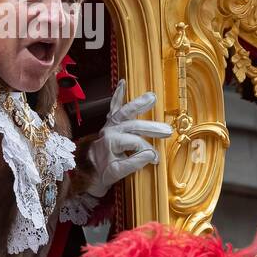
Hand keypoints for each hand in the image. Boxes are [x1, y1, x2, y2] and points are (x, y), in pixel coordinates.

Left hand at [81, 80, 171, 197]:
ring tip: (152, 97)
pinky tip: (122, 83)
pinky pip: (113, 107)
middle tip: (167, 131)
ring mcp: (108, 125)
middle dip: (151, 128)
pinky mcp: (109, 123)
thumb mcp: (118, 173)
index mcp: (110, 142)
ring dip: (139, 104)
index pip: (135, 142)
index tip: (156, 159)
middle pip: (133, 125)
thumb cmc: (104, 173)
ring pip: (124, 111)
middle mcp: (109, 130)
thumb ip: (135, 163)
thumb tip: (152, 154)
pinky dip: (118, 95)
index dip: (147, 150)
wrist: (89, 173)